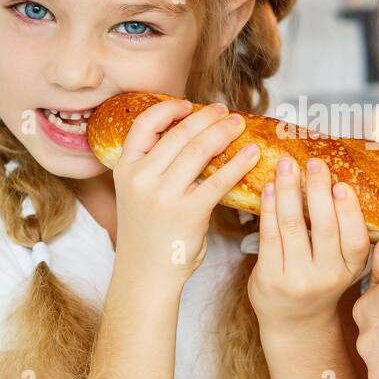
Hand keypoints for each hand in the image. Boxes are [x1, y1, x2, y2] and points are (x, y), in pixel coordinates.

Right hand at [112, 98, 259, 277]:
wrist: (146, 273)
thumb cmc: (147, 232)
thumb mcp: (137, 192)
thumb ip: (154, 165)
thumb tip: (190, 135)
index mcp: (125, 168)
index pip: (144, 125)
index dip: (168, 109)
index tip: (188, 104)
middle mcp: (141, 178)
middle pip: (179, 134)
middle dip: (207, 117)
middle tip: (225, 111)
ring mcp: (164, 195)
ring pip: (200, 150)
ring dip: (224, 132)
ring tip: (239, 124)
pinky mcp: (189, 213)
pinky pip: (219, 180)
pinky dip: (239, 163)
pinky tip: (252, 154)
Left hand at [248, 155, 370, 324]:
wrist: (294, 323)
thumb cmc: (319, 282)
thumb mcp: (341, 264)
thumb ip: (342, 232)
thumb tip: (333, 180)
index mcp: (350, 270)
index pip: (355, 240)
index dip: (350, 212)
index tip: (342, 184)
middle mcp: (326, 276)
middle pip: (323, 227)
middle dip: (317, 190)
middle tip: (314, 162)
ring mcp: (296, 278)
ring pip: (292, 225)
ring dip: (289, 190)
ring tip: (286, 165)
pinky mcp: (269, 277)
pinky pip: (269, 235)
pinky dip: (269, 207)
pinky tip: (270, 188)